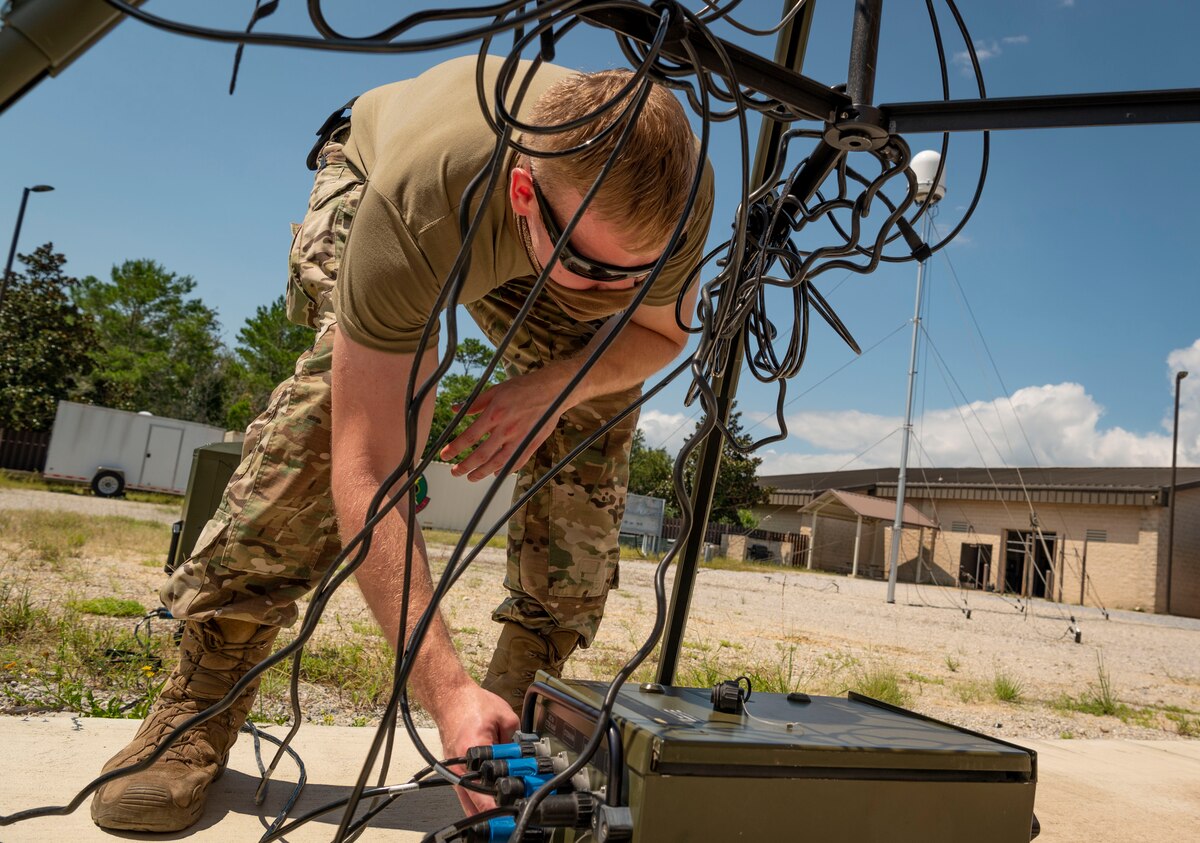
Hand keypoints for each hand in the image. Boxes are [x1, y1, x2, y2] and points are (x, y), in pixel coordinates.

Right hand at [434, 683, 520, 815]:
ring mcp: (452, 771)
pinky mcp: (452, 770)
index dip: (498, 806)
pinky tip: (489, 805)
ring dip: (484, 809)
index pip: (484, 788)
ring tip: (502, 814)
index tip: (510, 814)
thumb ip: (516, 739)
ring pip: (468, 803)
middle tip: (509, 817)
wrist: (450, 698)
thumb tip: (524, 757)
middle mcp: (458, 765)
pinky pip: (465, 793)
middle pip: (474, 804)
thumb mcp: (504, 716)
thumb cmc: (471, 704)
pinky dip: (476, 800)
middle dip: (493, 813)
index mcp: (473, 750)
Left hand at [440, 367, 571, 479]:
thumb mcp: (495, 391)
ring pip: (497, 463)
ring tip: (471, 477)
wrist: (553, 390)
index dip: (455, 449)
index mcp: (495, 414)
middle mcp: (506, 429)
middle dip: (465, 466)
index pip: (469, 437)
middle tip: (455, 472)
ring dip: (481, 473)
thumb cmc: (523, 387)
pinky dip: (504, 470)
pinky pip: (516, 462)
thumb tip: (456, 409)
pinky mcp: (532, 444)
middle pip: (481, 455)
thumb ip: (475, 403)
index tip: (445, 455)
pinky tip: (495, 474)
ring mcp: (520, 438)